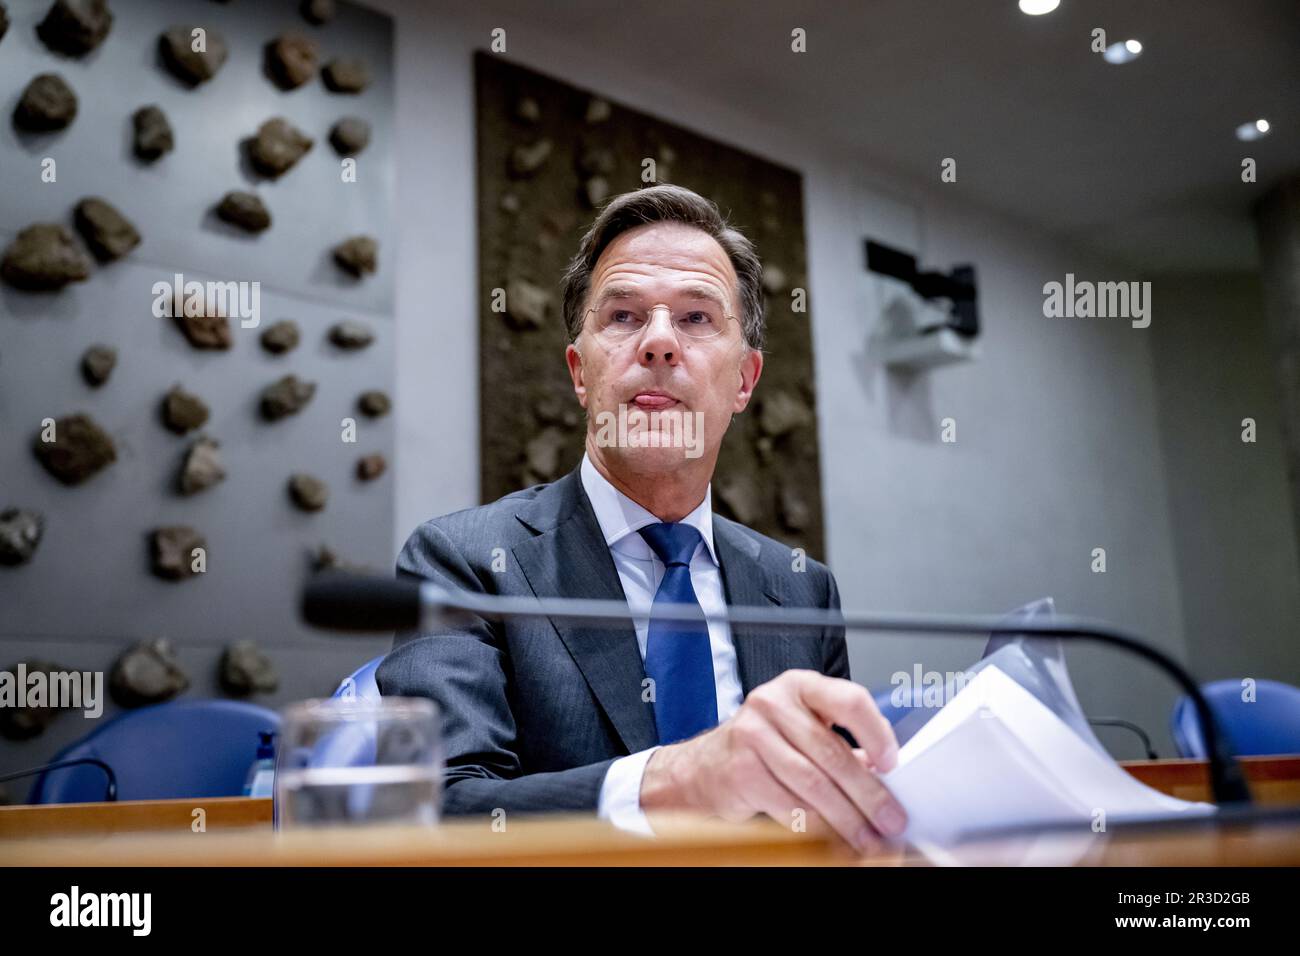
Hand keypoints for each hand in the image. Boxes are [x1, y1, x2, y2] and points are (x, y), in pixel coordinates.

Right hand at [639, 669, 906, 853]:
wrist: (707, 765)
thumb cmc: (765, 744)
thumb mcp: (803, 727)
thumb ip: (843, 742)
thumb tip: (888, 777)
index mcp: (799, 686)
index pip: (849, 700)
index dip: (876, 734)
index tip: (892, 765)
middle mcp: (773, 703)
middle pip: (833, 753)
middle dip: (868, 793)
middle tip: (891, 820)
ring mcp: (753, 735)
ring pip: (813, 785)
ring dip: (846, 818)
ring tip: (867, 838)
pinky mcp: (741, 770)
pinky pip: (789, 805)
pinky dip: (816, 827)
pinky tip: (833, 838)